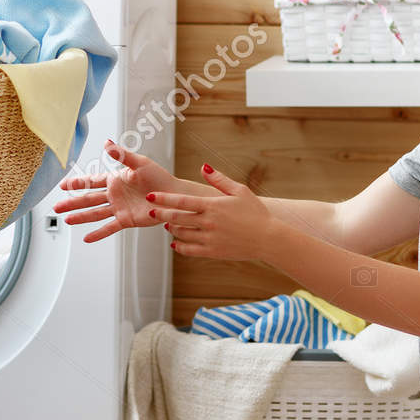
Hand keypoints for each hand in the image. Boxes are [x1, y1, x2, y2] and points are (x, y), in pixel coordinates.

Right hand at [52, 139, 177, 243]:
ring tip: (67, 220)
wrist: (173, 196)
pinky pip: (110, 227)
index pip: (91, 181)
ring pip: (95, 213)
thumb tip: (106, 143)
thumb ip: (122, 155)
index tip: (63, 185)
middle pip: (89, 199)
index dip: (77, 183)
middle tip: (56, 207)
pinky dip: (99, 233)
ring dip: (81, 217)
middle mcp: (114, 195)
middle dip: (72, 203)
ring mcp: (119, 208)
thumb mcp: (140, 163)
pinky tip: (87, 238)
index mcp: (115, 180)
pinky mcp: (127, 220)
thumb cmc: (159, 177)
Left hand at [148, 164, 273, 261]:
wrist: (268, 238)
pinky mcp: (212, 252)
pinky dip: (179, 246)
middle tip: (151, 211)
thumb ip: (219, 179)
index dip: (163, 199)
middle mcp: (208, 222)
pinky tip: (175, 243)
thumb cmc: (256, 212)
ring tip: (167, 224)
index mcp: (213, 206)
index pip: (181, 201)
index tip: (151, 197)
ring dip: (172, 228)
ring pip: (182, 233)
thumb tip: (203, 167)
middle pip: (177, 217)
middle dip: (161, 213)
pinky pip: (190, 250)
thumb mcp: (239, 191)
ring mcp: (209, 238)